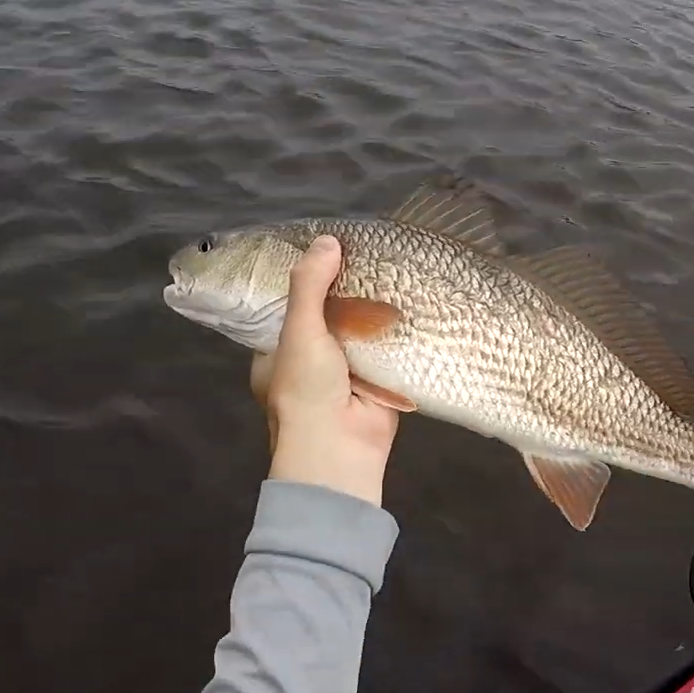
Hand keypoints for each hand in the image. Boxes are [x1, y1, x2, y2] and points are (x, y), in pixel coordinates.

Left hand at [252, 234, 400, 507]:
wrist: (339, 452)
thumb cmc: (305, 391)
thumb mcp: (299, 332)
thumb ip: (310, 286)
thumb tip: (327, 240)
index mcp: (278, 353)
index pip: (293, 307)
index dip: (311, 281)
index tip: (331, 250)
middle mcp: (310, 363)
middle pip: (332, 317)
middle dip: (350, 294)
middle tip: (372, 254)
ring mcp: (346, 374)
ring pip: (363, 333)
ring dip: (377, 312)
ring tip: (398, 266)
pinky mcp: (379, 383)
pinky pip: (389, 351)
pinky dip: (400, 334)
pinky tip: (415, 301)